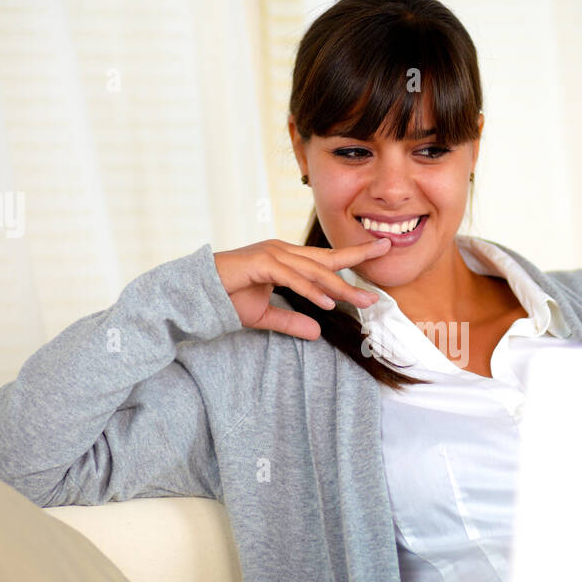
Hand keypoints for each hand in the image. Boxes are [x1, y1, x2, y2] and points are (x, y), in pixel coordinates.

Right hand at [212, 236, 390, 339]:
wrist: (195, 294)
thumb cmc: (226, 299)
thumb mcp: (265, 316)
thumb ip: (291, 321)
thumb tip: (316, 332)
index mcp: (286, 260)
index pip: (326, 260)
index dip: (353, 257)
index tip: (379, 252)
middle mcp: (282, 252)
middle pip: (327, 258)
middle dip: (358, 255)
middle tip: (386, 249)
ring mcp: (271, 254)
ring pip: (314, 270)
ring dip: (340, 286)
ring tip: (364, 300)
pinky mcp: (260, 263)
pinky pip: (292, 278)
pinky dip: (311, 290)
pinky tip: (328, 303)